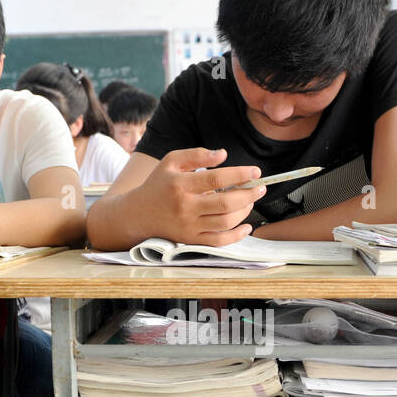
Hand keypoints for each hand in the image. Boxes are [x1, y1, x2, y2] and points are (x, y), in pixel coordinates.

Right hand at [137, 148, 266, 244]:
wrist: (137, 214)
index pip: (217, 179)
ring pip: (225, 222)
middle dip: (248, 194)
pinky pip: (219, 241)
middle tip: (259, 187)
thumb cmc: (158, 184)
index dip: (240, 174)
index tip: (255, 172)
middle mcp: (185, 207)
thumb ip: (197, 154)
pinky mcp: (190, 240)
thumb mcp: (171, 161)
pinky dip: (236, 235)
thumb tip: (223, 154)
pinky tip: (246, 226)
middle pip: (225, 203)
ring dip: (244, 211)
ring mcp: (188, 226)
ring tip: (250, 201)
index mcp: (181, 184)